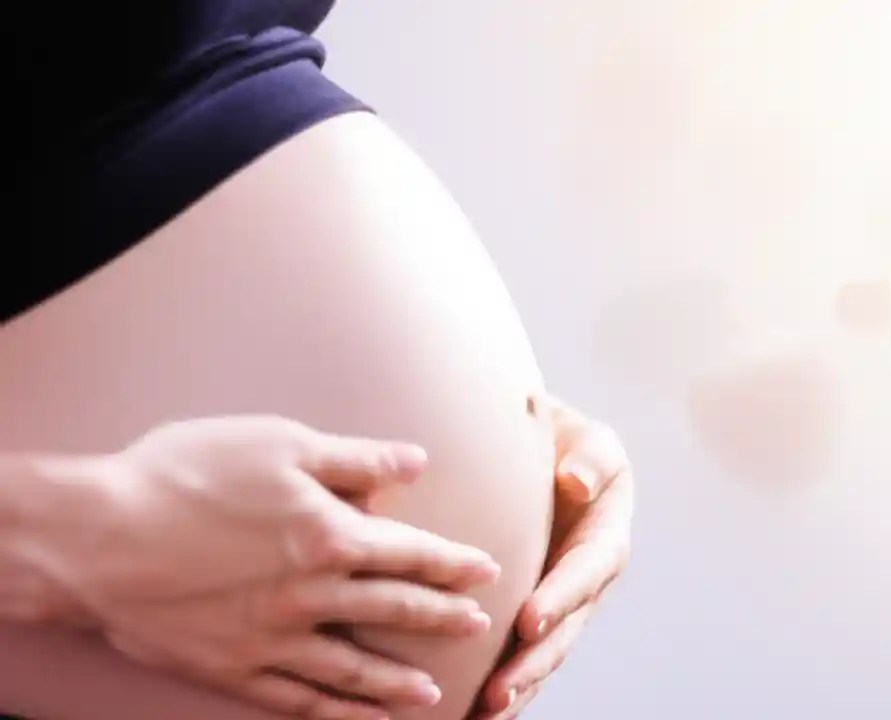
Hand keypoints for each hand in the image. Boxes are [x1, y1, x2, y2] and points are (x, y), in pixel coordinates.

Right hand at [34, 415, 501, 719]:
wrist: (95, 536)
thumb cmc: (185, 475)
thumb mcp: (279, 443)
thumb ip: (355, 458)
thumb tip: (417, 460)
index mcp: (330, 535)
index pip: (410, 552)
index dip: (452, 562)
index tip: (486, 571)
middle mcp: (312, 594)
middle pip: (393, 610)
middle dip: (440, 617)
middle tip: (477, 627)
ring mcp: (273, 639)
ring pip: (351, 669)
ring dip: (395, 681)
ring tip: (431, 694)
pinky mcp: (232, 668)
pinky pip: (297, 700)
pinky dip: (334, 715)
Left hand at [472, 397, 633, 718]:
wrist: (547, 453)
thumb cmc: (568, 443)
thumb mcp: (593, 440)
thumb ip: (593, 457)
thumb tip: (579, 482)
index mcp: (605, 540)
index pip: (585, 572)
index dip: (561, 598)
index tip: (529, 620)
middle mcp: (585, 583)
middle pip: (563, 630)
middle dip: (533, 663)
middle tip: (499, 691)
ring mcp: (561, 605)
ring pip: (542, 653)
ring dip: (516, 687)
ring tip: (483, 713)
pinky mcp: (532, 616)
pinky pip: (518, 655)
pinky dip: (503, 687)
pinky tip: (469, 714)